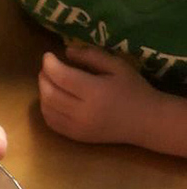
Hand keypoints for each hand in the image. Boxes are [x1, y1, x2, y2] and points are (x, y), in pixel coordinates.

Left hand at [39, 45, 159, 145]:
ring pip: (47, 109)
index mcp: (95, 92)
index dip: (49, 64)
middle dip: (43, 78)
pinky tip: (51, 99)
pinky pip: (52, 123)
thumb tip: (66, 51)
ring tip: (48, 81)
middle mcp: (83, 112)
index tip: (48, 55)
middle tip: (46, 68)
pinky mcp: (76, 137)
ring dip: (42, 93)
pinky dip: (46, 109)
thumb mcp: (117, 66)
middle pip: (50, 94)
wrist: (145, 122)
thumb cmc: (133, 89)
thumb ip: (91, 56)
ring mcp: (77, 127)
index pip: (62, 77)